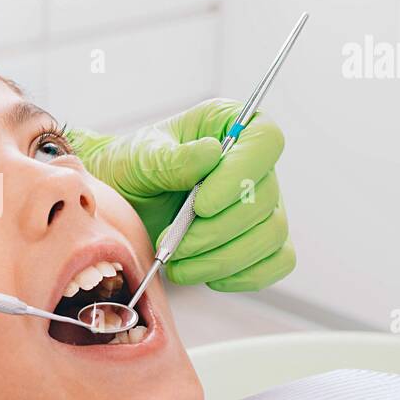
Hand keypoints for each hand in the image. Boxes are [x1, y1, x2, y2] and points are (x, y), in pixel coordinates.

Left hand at [70, 98, 294, 291]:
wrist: (122, 203)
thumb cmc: (133, 169)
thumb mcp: (140, 158)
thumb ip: (172, 158)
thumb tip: (211, 155)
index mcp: (230, 125)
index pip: (265, 141)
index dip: (240, 176)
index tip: (201, 204)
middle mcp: (254, 163)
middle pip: (266, 198)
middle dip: (216, 230)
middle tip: (174, 243)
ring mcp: (263, 202)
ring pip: (270, 235)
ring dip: (222, 258)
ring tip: (178, 262)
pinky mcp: (260, 239)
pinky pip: (276, 262)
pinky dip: (242, 275)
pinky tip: (205, 272)